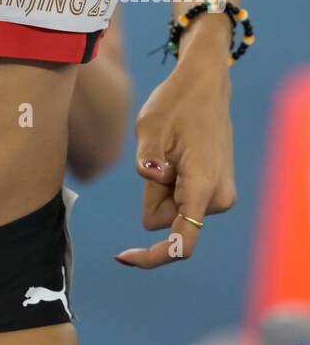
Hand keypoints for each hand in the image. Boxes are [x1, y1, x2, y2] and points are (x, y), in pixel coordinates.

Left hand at [115, 50, 235, 267]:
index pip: (180, 242)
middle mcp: (218, 198)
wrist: (205, 86)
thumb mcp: (150, 127)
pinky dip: (172, 184)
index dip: (153, 256)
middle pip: (164, 219)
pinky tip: (179, 154)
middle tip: (160, 155)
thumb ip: (146, 159)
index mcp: (203, 187)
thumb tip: (151, 176)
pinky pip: (181, 199)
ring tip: (173, 150)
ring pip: (172, 210)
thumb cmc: (175, 104)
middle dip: (153, 195)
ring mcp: (221, 195)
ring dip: (163, 187)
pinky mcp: (217, 191)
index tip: (123, 257)